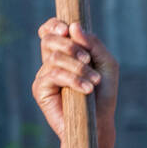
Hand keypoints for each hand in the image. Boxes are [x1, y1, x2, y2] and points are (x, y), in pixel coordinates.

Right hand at [32, 17, 118, 139]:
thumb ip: (93, 44)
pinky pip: (53, 75)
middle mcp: (52, 61)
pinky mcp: (40, 90)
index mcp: (65, 51)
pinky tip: (86, 90)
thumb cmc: (103, 94)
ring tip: (94, 81)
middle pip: (49, 39)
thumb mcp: (106, 64)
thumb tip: (73, 27)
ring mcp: (44, 75)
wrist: (99, 122)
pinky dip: (73, 80)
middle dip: (71, 46)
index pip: (51, 30)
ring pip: (54, 57)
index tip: (67, 29)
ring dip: (78, 67)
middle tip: (88, 60)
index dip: (54, 25)